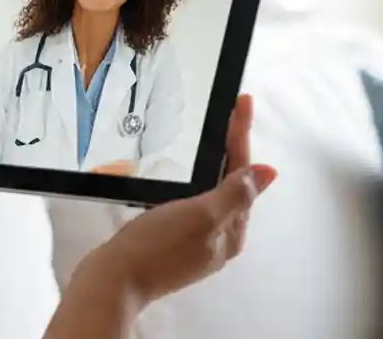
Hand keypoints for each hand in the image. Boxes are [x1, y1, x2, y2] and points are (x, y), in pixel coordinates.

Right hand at [91, 94, 274, 301]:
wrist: (114, 280)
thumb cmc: (156, 248)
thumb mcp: (201, 214)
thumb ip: (235, 193)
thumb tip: (268, 173)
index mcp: (230, 230)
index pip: (242, 172)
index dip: (242, 135)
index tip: (244, 102)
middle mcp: (217, 236)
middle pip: (230, 181)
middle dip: (233, 146)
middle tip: (232, 111)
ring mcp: (193, 239)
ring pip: (210, 192)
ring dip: (213, 162)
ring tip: (214, 134)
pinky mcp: (170, 240)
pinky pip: (189, 202)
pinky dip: (191, 181)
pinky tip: (181, 174)